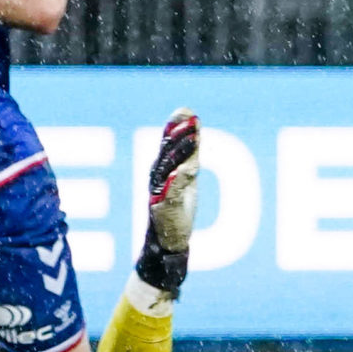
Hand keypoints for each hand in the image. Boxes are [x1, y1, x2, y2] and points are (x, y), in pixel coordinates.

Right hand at [134, 109, 200, 294]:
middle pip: (166, 152)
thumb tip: (195, 129)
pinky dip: (178, 180)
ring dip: (179, 152)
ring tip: (193, 138)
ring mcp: (158, 193)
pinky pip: (171, 192)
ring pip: (167, 169)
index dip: (175, 127)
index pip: (167, 144)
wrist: (168, 241)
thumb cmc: (177, 207)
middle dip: (178, 135)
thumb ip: (190, 155)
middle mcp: (156, 178)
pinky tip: (188, 169)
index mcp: (162, 169)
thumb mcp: (187, 178)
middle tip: (190, 119)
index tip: (185, 110)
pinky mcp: (164, 209)